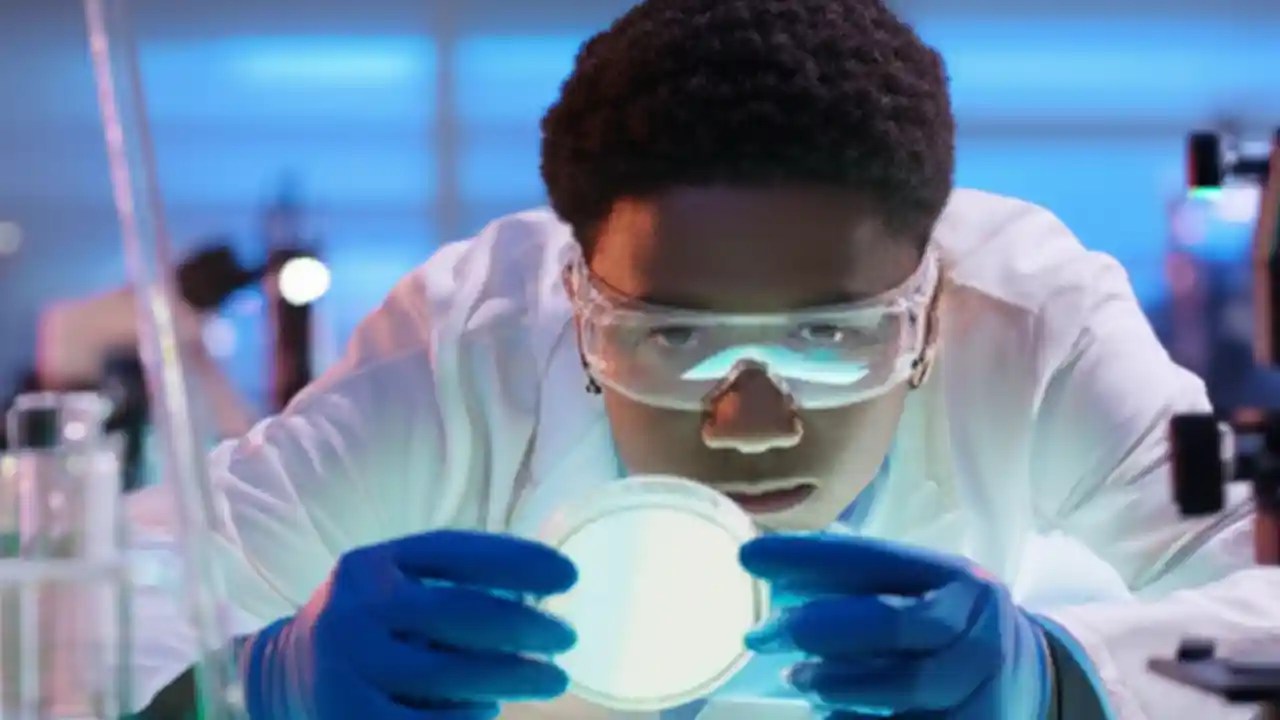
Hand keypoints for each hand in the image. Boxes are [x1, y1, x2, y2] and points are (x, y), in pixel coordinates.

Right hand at [242, 530, 577, 718]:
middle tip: (567, 638)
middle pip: (457, 613)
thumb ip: (453, 587)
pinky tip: (489, 710)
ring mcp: (345, 667)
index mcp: (371, 565)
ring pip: (446, 675)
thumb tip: (541, 599)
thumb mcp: (394, 589)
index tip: (569, 576)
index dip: (517, 561)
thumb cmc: (373, 628)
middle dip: (525, 626)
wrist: (282, 680)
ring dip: (510, 676)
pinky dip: (467, 718)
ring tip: (549, 678)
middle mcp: (353, 610)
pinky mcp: (346, 718)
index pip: (454, 552)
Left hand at [740, 534, 1051, 718]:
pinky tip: (830, 717)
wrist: (1035, 678)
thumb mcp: (923, 592)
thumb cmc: (949, 628)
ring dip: (835, 684)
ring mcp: (985, 681)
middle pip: (889, 622)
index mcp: (955, 575)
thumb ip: (863, 585)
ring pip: (903, 687)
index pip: (874, 559)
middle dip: (813, 627)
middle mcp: (978, 623)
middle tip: (760, 635)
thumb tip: (774, 576)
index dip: (808, 558)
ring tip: (798, 680)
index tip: (748, 559)